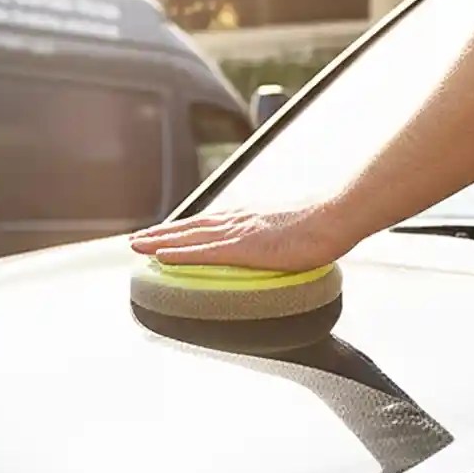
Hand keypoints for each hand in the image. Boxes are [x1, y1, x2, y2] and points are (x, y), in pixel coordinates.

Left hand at [128, 205, 355, 271]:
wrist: (337, 216)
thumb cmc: (326, 224)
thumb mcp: (297, 230)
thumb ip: (282, 237)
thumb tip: (285, 247)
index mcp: (251, 217)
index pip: (209, 223)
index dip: (184, 228)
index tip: (165, 233)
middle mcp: (239, 220)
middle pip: (192, 226)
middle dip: (163, 232)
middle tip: (137, 238)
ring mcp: (240, 232)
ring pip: (190, 237)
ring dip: (161, 240)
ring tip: (137, 244)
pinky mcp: (245, 247)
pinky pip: (204, 252)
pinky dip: (180, 253)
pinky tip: (161, 256)